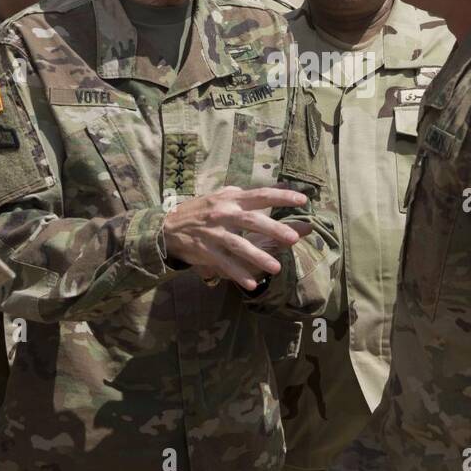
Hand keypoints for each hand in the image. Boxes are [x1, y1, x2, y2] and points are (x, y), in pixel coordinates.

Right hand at [163, 185, 312, 291]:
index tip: (303, 200)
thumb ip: (249, 194)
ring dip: (258, 257)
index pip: (260, 195)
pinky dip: (238, 274)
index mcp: (231, 199)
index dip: (282, 197)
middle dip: (274, 229)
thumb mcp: (222, 196)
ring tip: (276, 268)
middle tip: (294, 238)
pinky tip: (252, 284)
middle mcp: (224, 214)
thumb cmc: (201, 210)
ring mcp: (214, 233)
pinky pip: (224, 264)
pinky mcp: (206, 251)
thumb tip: (279, 186)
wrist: (168, 227)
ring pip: (238, 246)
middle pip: (252, 221)